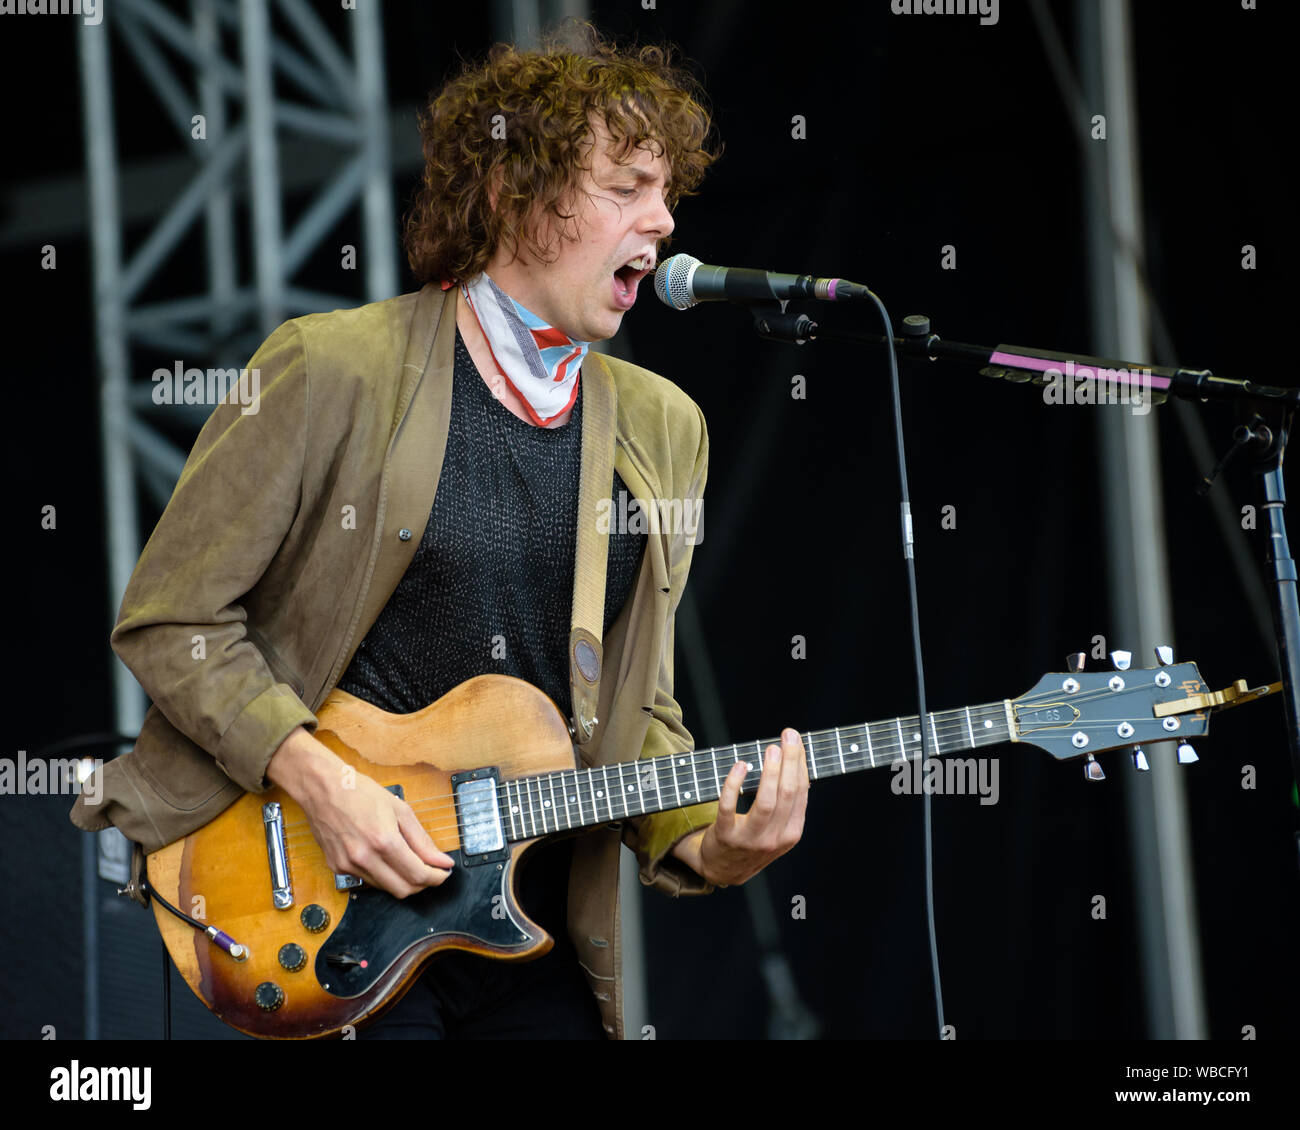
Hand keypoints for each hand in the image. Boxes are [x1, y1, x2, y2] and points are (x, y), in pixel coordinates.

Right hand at [267, 727, 453, 897]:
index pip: (418, 875)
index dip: (436, 878)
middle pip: (402, 890)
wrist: (323, 788)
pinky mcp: (337, 867)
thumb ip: (422, 840)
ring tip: (409, 861)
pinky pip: (367, 880)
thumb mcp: (399, 809)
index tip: (444, 872)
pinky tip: (384, 858)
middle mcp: (364, 858)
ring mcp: (348, 865)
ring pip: (385, 888)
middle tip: (431, 871)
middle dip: (422, 884)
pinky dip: (382, 874)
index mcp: (383, 841)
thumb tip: (441, 860)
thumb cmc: (360, 792)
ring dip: (402, 880)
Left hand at [688, 727, 808, 886]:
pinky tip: (740, 766)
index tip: (796, 740)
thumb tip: (797, 764)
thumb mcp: (778, 829)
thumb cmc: (753, 840)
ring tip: (771, 749)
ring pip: (765, 803)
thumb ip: (788, 803)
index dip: (800, 765)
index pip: (800, 794)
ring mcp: (750, 840)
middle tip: (788, 736)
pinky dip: (734, 785)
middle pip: (786, 795)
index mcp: (791, 834)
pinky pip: (728, 807)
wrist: (723, 870)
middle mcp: (774, 839)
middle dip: (790, 762)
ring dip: (769, 773)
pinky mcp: (725, 837)